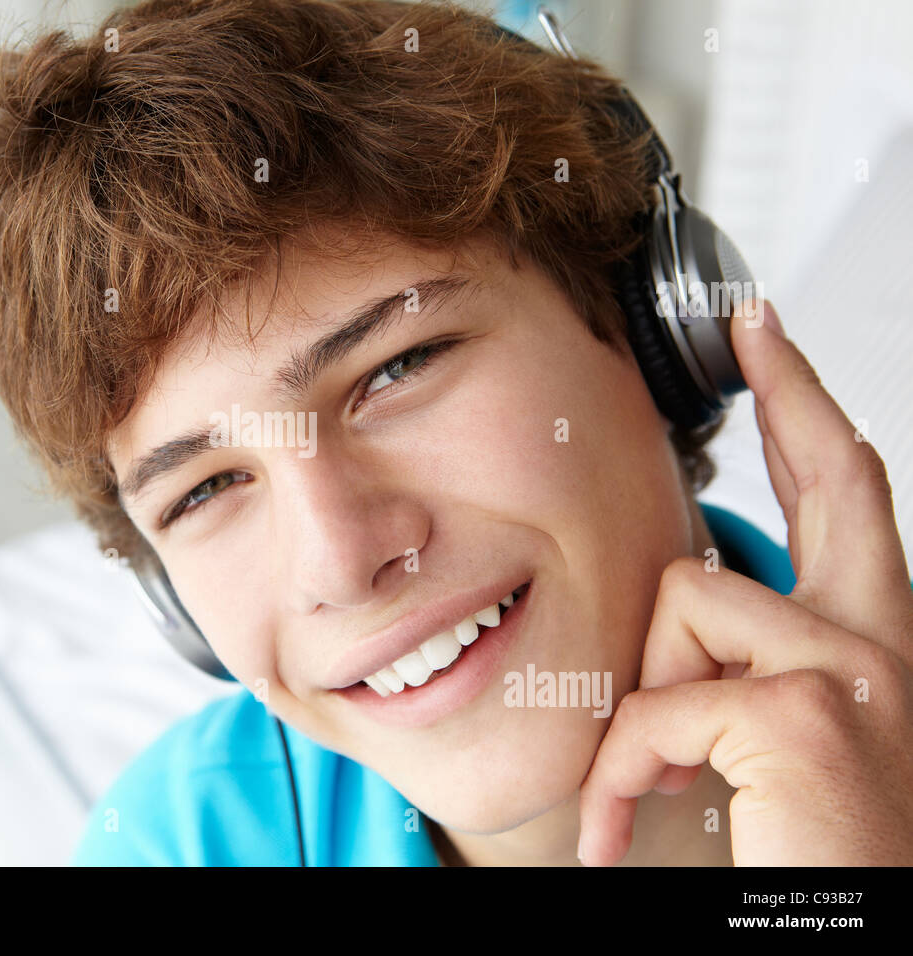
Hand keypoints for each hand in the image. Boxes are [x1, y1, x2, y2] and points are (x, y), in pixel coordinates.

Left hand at [576, 299, 912, 864]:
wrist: (832, 941)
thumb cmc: (801, 853)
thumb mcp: (764, 739)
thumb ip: (733, 660)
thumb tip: (682, 596)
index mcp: (866, 648)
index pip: (845, 500)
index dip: (809, 411)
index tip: (770, 338)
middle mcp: (881, 647)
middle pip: (838, 476)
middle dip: (792, 389)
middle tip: (756, 325)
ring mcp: (855, 674)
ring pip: (687, 598)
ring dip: (641, 704)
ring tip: (652, 783)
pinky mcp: (805, 715)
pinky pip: (654, 702)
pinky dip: (619, 771)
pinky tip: (625, 821)